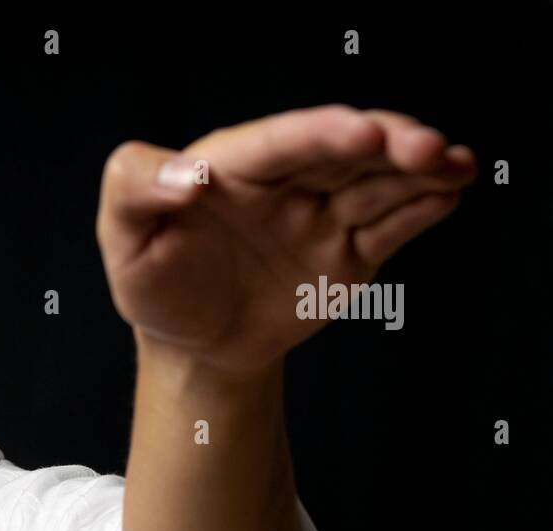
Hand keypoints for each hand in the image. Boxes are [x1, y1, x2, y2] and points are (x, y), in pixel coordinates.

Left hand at [95, 105, 477, 378]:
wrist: (192, 349)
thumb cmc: (153, 286)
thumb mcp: (123, 238)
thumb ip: (134, 188)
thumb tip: (185, 175)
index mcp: (233, 166)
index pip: (282, 142)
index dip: (323, 133)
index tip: (362, 133)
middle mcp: (286, 181)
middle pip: (344, 152)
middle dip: (389, 144)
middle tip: (425, 148)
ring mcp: (323, 214)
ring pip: (378, 183)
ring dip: (420, 170)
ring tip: (456, 165)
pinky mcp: (350, 253)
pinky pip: (390, 227)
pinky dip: (421, 209)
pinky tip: (449, 193)